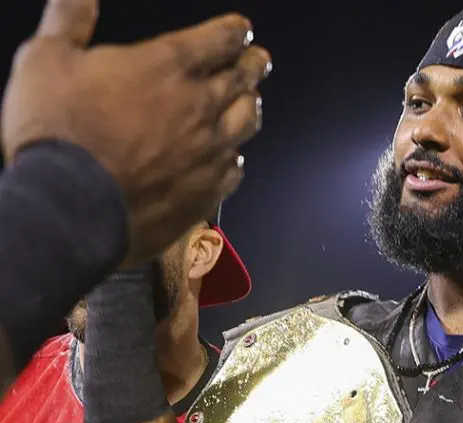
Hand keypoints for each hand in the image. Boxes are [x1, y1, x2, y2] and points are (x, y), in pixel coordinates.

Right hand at [2, 0, 270, 264]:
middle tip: (259, 59)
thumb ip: (70, 19)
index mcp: (168, 67)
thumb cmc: (58, 133)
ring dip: (251, 107)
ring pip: (246, 124)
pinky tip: (232, 158)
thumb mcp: (47, 59)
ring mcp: (209, 154)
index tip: (242, 30)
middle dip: (252, 65)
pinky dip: (235, 159)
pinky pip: (234, 171)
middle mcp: (200, 108)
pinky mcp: (207, 193)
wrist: (71, 208)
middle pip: (241, 81)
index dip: (234, 32)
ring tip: (252, 102)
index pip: (218, 40)